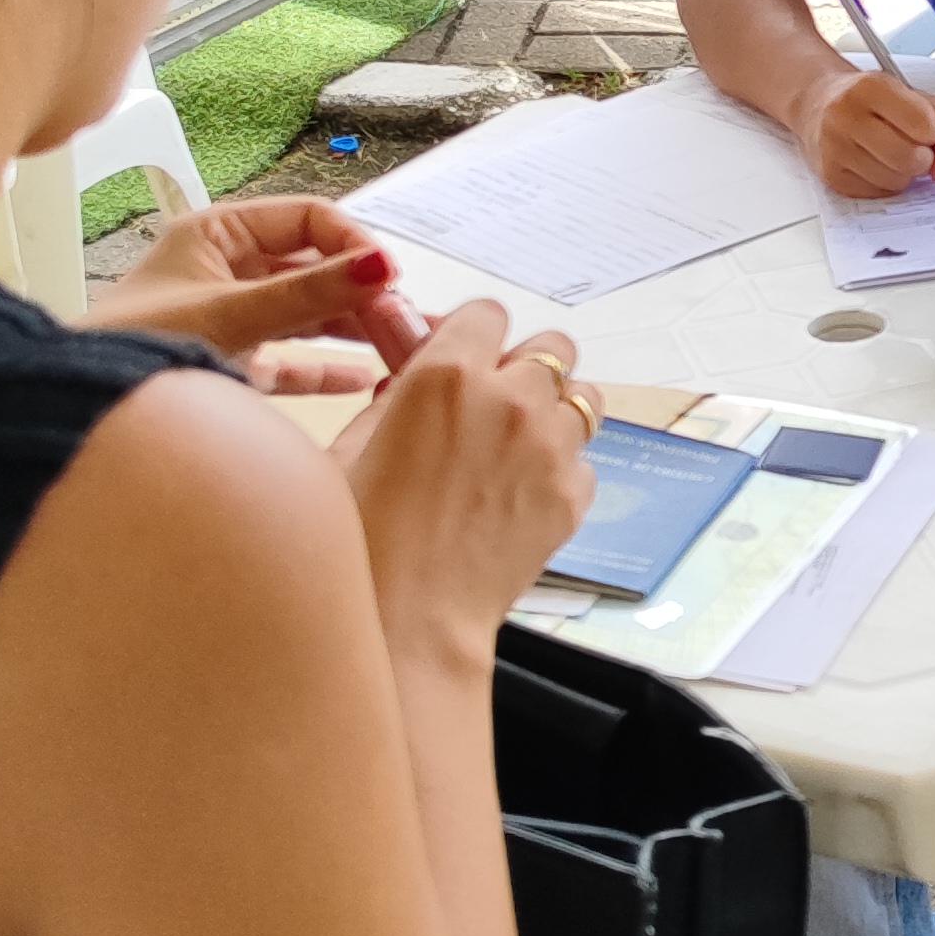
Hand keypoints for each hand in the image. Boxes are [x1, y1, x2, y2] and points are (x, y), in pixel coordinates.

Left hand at [84, 196, 431, 387]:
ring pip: (307, 313)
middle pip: (313, 266)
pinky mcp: (230, 362)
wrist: (76, 418)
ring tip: (394, 345)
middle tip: (399, 316)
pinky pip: (291, 359)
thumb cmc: (128, 350)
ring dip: (349, 327)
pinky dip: (325, 368)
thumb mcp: (230, 316)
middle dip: (359, 288)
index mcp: (217, 235)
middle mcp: (225, 270)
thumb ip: (309, 294)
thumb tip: (379, 266)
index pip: (307, 218)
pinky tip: (361, 379)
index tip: (388, 275)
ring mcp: (229, 317)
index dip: (352, 242)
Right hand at [325, 300, 597, 659]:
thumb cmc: (361, 542)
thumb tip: (409, 360)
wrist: (409, 622)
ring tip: (516, 447)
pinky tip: (520, 496)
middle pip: (550, 346)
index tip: (462, 355)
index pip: (487, 313)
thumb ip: (393, 394)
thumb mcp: (351, 448)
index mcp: (445, 376)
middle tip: (493, 401)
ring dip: (554, 412)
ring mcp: (549, 448)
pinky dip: (559, 470)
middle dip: (524, 366)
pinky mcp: (571, 495)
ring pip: (581, 398)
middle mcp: (509, 400)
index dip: (472, 334)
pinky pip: (583, 461)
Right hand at [797, 69, 934, 198]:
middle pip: (911, 158)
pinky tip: (876, 163)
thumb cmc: (876, 102)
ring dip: (905, 173)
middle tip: (912, 144)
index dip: (934, 132)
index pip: (925, 125)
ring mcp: (833, 146)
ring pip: (896, 181)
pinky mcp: (830, 175)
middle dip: (922, 157)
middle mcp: (845, 114)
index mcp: (872, 87)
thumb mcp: (920, 99)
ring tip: (892, 152)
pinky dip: (886, 182)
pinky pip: (878, 193)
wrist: (820, 103)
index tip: (924, 126)